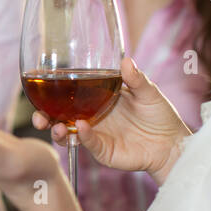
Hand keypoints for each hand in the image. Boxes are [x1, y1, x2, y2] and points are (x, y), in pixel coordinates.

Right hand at [34, 56, 191, 182]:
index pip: (69, 95)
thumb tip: (125, 60)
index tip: (39, 86)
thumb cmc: (160, 116)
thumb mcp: (149, 92)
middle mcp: (92, 117)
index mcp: (98, 99)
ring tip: (57, 125)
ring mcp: (96, 135)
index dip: (52, 94)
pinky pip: (88, 143)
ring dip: (58, 129)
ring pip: (68, 133)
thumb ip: (136, 79)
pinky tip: (82, 127)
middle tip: (38, 116)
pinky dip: (82, 136)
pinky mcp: (103, 151)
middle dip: (44, 117)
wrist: (172, 143)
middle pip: (60, 117)